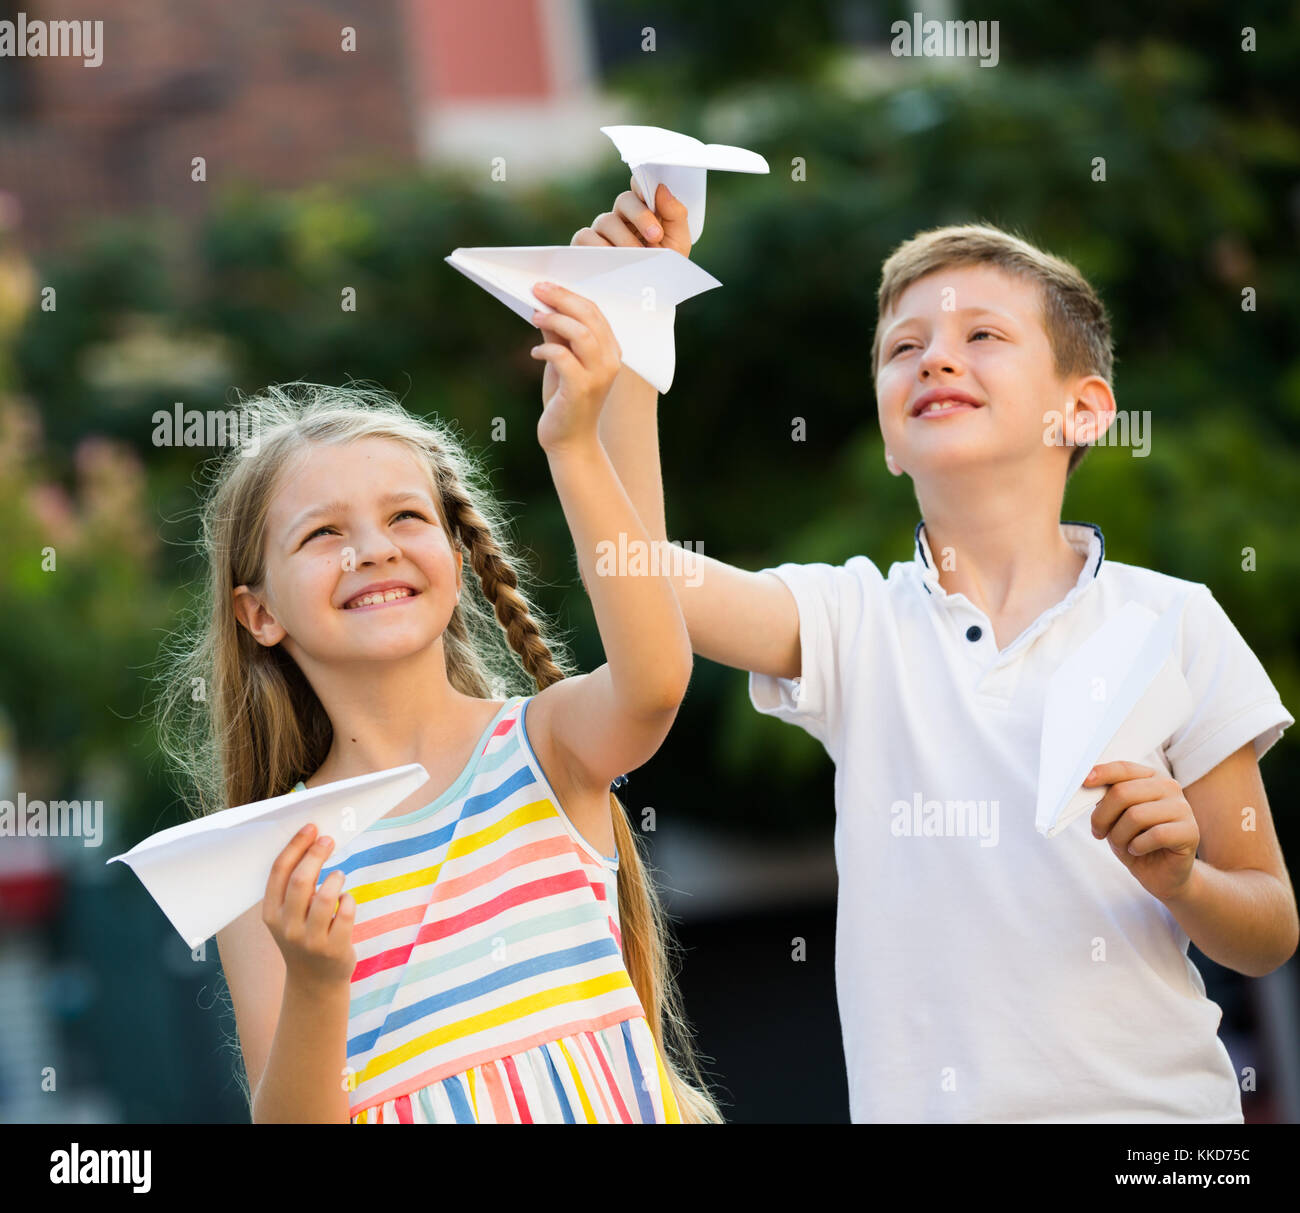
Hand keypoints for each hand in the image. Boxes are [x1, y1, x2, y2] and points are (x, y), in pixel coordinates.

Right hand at [263, 822, 355, 988]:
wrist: (314, 981)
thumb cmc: (303, 935)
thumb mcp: (288, 915)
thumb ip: (294, 886)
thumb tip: (312, 841)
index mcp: (270, 914)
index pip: (279, 873)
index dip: (295, 846)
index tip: (311, 828)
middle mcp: (286, 927)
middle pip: (301, 880)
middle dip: (316, 854)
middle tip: (328, 840)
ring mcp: (310, 940)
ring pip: (325, 897)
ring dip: (335, 878)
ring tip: (338, 875)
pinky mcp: (334, 948)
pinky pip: (345, 913)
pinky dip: (349, 899)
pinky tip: (346, 900)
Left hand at [529, 282, 621, 452]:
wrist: (569, 441)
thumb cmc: (565, 401)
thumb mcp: (562, 363)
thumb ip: (558, 337)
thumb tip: (543, 307)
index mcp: (611, 351)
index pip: (594, 312)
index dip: (569, 295)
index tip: (545, 286)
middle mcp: (610, 361)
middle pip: (589, 316)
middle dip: (561, 299)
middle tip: (537, 290)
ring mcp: (599, 375)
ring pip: (580, 333)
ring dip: (554, 321)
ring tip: (535, 317)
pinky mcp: (582, 388)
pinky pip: (563, 357)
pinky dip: (545, 350)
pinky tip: (535, 354)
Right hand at [572, 178, 692, 259]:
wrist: (647, 299)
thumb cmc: (661, 267)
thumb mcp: (677, 243)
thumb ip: (675, 214)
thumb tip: (661, 189)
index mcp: (642, 211)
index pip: (639, 187)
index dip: (643, 186)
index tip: (651, 197)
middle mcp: (620, 217)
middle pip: (624, 200)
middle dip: (641, 217)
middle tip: (656, 237)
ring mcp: (600, 231)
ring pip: (606, 220)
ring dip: (624, 239)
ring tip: (637, 258)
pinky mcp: (584, 247)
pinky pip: (585, 237)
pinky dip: (599, 249)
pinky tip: (612, 262)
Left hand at [1086, 761, 1199, 901]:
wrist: (1161, 873)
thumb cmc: (1135, 840)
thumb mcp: (1115, 817)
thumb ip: (1107, 798)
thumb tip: (1088, 784)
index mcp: (1150, 778)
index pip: (1124, 768)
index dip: (1103, 773)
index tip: (1084, 782)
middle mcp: (1169, 787)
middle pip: (1123, 792)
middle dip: (1102, 816)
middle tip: (1098, 832)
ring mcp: (1183, 808)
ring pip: (1136, 815)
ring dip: (1119, 835)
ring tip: (1122, 844)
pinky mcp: (1190, 831)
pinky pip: (1155, 835)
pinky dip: (1138, 846)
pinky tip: (1138, 850)